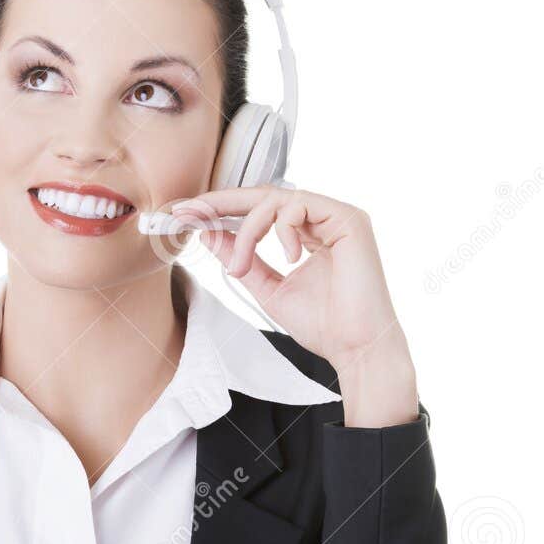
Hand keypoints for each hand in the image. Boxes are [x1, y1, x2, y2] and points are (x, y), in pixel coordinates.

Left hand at [164, 185, 418, 426]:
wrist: (355, 348)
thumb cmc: (323, 325)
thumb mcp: (267, 287)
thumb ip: (241, 259)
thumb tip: (208, 233)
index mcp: (306, 233)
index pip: (258, 209)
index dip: (221, 209)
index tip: (187, 216)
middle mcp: (322, 219)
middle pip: (263, 195)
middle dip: (220, 202)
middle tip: (189, 212)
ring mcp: (336, 216)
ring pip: (276, 200)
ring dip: (248, 231)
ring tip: (241, 268)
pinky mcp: (348, 219)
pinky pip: (300, 205)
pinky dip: (282, 230)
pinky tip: (289, 258)